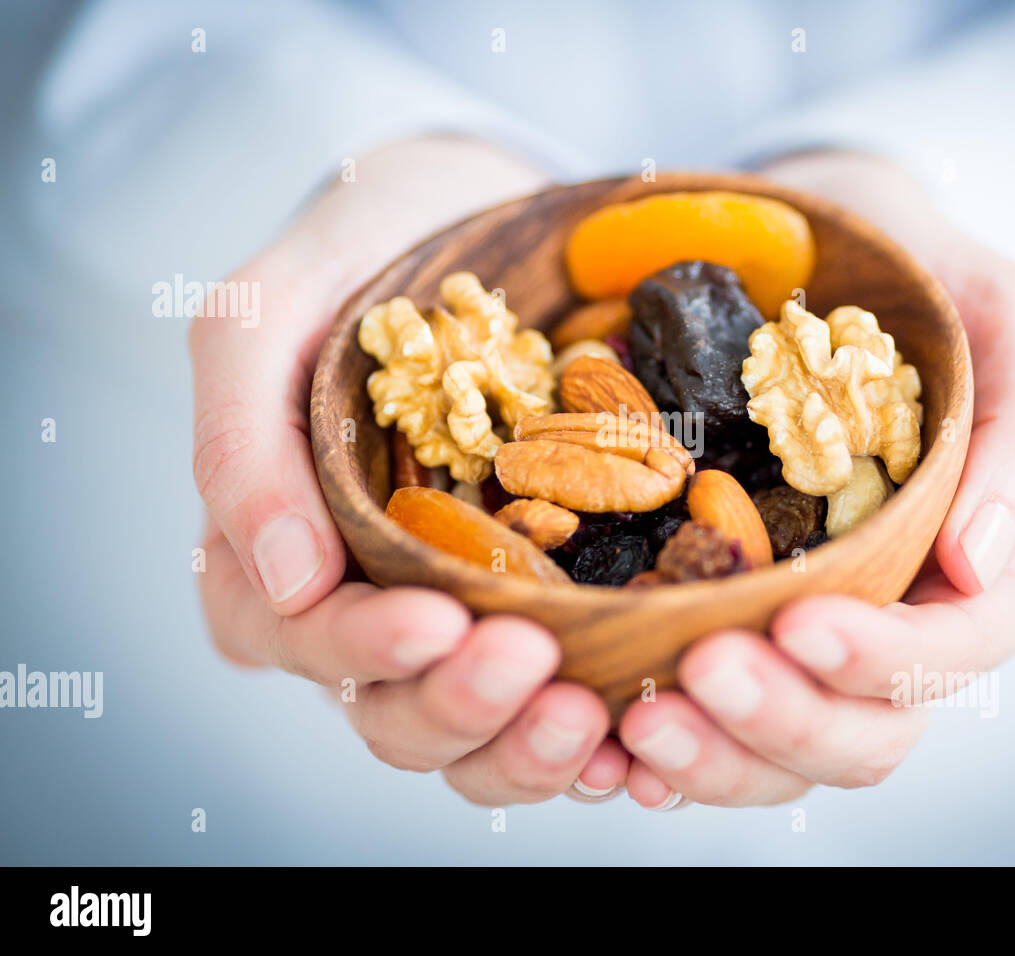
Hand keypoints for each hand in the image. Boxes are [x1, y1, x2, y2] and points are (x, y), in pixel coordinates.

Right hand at [190, 136, 625, 803]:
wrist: (486, 222)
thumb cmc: (365, 256)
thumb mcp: (270, 311)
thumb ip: (242, 433)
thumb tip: (288, 584)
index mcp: (278, 552)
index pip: (302, 640)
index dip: (363, 651)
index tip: (439, 619)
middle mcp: (369, 604)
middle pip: (396, 713)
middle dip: (460, 704)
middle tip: (535, 662)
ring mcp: (465, 615)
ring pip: (479, 737)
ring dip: (530, 748)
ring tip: (598, 714)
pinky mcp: (553, 610)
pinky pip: (569, 702)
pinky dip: (604, 738)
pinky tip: (642, 734)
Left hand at [616, 150, 1014, 807]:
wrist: (806, 257)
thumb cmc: (913, 281)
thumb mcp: (998, 313)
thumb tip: (981, 559)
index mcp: (987, 567)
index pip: (960, 647)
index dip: (889, 659)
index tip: (800, 622)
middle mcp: (904, 624)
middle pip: (868, 730)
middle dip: (787, 717)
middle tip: (700, 670)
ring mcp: (814, 641)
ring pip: (786, 754)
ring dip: (719, 756)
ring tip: (640, 717)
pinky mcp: (736, 637)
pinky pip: (709, 731)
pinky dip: (666, 758)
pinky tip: (616, 746)